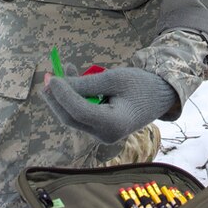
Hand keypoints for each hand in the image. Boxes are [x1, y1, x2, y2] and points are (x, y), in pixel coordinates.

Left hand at [42, 67, 177, 143]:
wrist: (160, 95)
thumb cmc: (141, 84)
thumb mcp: (114, 79)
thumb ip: (85, 84)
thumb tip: (55, 84)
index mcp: (114, 125)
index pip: (79, 111)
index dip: (62, 94)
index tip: (51, 77)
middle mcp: (106, 135)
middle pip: (71, 118)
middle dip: (56, 98)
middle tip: (46, 77)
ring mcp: (102, 134)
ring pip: (74, 117)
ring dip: (64, 96)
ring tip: (62, 71)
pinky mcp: (100, 129)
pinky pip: (81, 115)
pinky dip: (74, 98)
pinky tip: (73, 79)